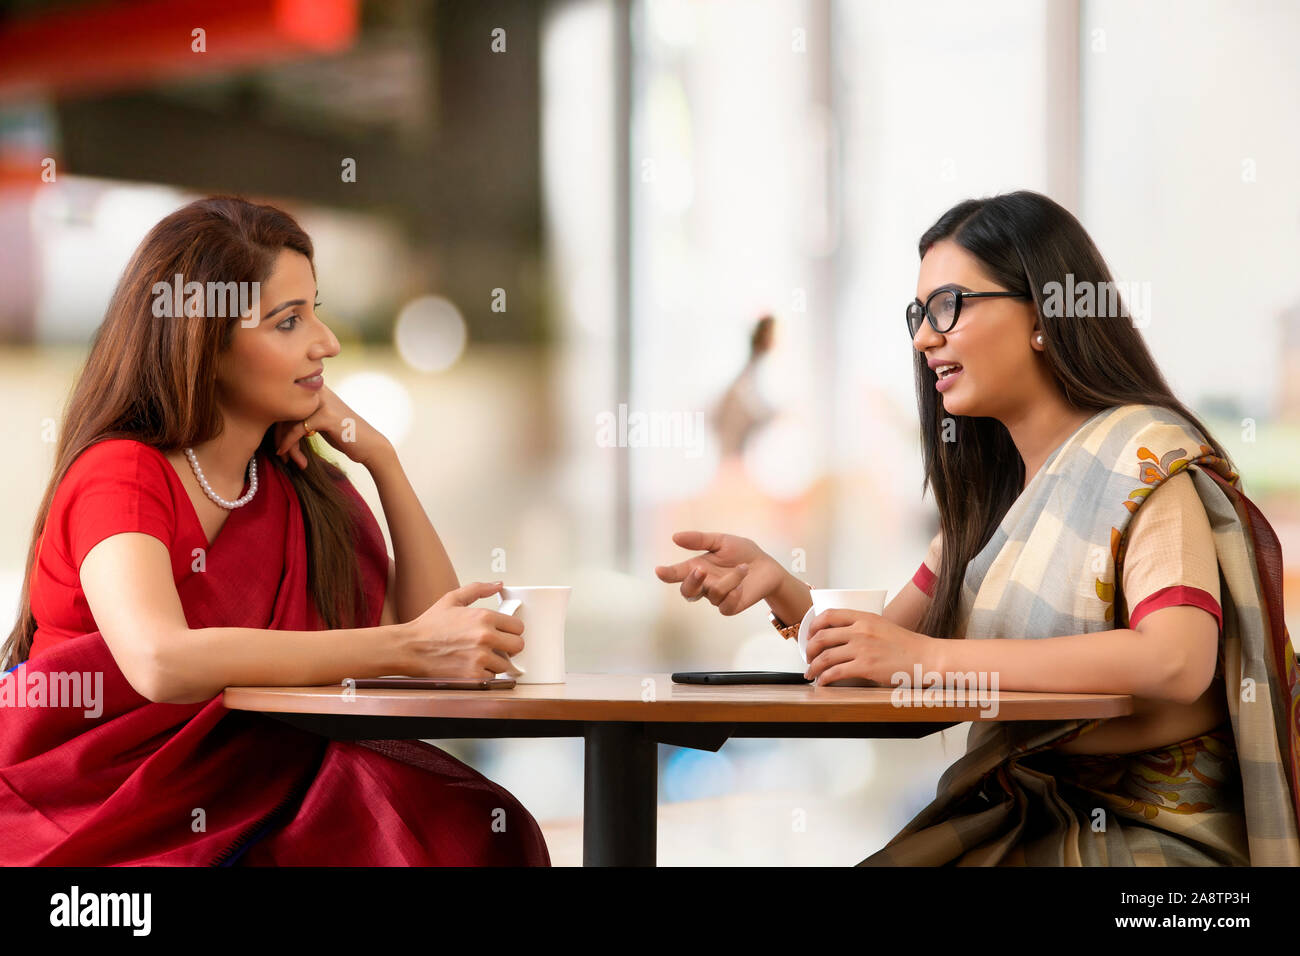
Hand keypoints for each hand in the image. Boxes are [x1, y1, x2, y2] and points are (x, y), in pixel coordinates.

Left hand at [274, 384, 392, 469]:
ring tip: (287, 459)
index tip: (280, 445)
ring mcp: (322, 402)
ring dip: (284, 442)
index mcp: (316, 388)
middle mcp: (318, 390)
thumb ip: (303, 414)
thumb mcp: (321, 420)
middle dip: (278, 434)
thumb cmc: (345, 436)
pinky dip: (288, 443)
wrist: (370, 446)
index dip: (277, 424)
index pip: (285, 400)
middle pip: (283, 408)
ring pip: (288, 420)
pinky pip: (296, 429)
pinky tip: (284, 453)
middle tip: (282, 455)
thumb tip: (273, 420)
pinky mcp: (325, 416)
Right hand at [397, 581, 525, 678]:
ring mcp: (480, 657)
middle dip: (509, 646)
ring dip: (496, 661)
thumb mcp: (452, 599)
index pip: (518, 626)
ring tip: (479, 656)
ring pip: (506, 663)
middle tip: (497, 646)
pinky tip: (472, 665)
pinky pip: (492, 677)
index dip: (511, 630)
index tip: (504, 633)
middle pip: (519, 645)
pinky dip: (484, 674)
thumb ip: (478, 589)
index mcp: (484, 616)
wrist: (410, 648)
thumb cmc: (429, 626)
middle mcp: (485, 637)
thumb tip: (498, 585)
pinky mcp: (473, 675)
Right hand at [654, 530, 786, 615]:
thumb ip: (699, 540)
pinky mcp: (730, 607)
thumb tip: (675, 537)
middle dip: (691, 581)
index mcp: (698, 568)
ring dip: (730, 579)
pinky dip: (734, 593)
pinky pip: (724, 605)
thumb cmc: (742, 553)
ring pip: (713, 593)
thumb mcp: (721, 541)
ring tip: (743, 568)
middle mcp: (704, 584)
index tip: (659, 571)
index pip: (678, 574)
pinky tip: (742, 585)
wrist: (767, 566)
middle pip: (687, 591)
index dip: (667, 574)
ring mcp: (716, 597)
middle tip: (700, 569)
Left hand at [804, 609, 934, 685]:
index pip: (829, 615)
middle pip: (822, 636)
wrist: (925, 657)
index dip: (813, 626)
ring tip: (810, 673)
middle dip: (809, 649)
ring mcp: (862, 648)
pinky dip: (824, 678)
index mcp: (863, 617)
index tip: (810, 635)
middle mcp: (860, 630)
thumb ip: (862, 628)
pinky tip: (823, 682)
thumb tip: (843, 638)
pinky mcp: (865, 666)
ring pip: (825, 656)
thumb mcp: (882, 626)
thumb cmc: (907, 645)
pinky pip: (835, 672)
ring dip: (813, 667)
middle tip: (808, 658)